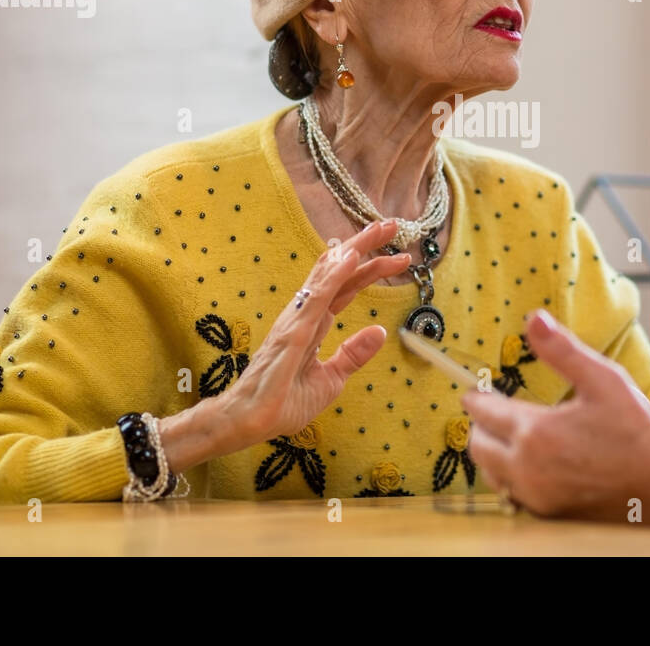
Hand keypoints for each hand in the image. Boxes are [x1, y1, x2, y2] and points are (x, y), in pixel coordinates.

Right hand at [223, 218, 410, 450]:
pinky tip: (351, 259)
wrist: (250, 422)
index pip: (347, 288)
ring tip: (379, 230)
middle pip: (338, 271)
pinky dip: (334, 276)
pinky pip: (317, 298)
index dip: (371, 269)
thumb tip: (379, 331)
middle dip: (365, 247)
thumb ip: (353, 355)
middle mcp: (305, 313)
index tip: (398, 257)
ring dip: (355, 251)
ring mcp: (297, 319)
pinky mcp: (292, 332)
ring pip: (329, 275)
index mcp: (314, 323)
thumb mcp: (331, 380)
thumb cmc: (283, 402)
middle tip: (392, 225)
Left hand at [462, 308, 649, 519]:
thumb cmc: (635, 428)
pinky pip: (512, 494)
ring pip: (491, 474)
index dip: (476, 399)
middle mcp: (527, 467)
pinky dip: (512, 478)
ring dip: (493, 454)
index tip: (474, 392)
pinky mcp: (547, 512)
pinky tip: (531, 465)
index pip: (484, 412)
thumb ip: (562, 349)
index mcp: (535, 431)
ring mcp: (536, 494)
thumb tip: (533, 319)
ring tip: (510, 438)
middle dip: (480, 427)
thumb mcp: (603, 378)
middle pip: (478, 446)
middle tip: (491, 414)